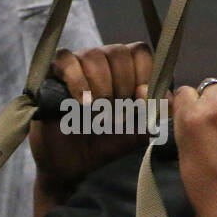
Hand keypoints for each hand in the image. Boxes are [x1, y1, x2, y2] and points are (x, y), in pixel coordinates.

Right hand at [29, 43, 154, 198]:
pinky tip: (83, 104)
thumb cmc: (104, 144)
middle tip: (116, 111)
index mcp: (126, 70)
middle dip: (122, 84)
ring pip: (94, 55)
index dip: (144, 74)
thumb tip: (163, 97)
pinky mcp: (54, 72)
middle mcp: (102, 61)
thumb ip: (155, 114)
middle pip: (119, 52)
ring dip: (101, 86)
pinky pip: (67, 60)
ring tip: (98, 111)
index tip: (140, 100)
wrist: (70, 165)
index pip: (141, 52)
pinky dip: (78, 81)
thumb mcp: (137, 132)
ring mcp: (77, 64)